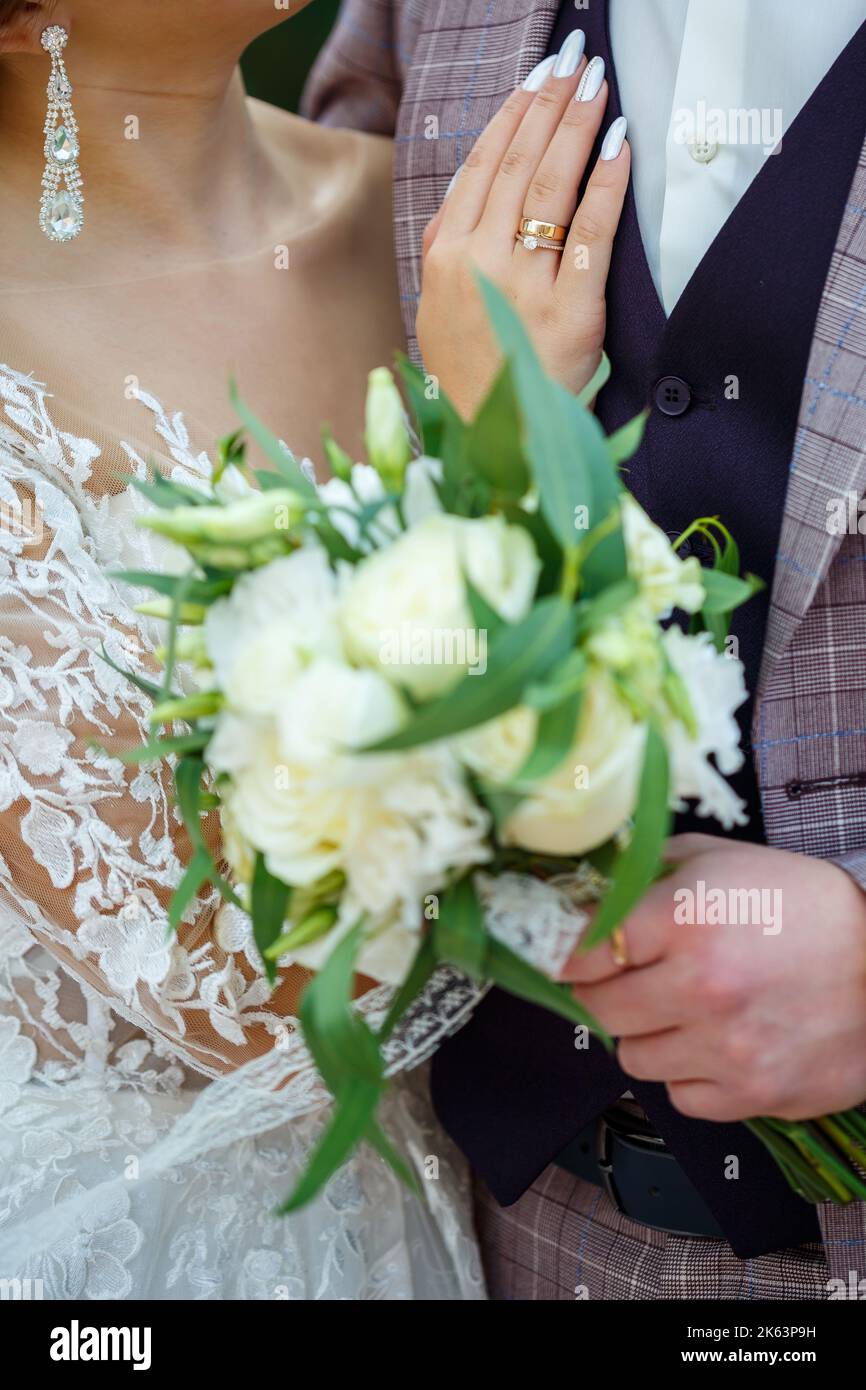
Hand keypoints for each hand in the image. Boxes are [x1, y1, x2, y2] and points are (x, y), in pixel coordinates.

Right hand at [416, 47, 629, 418]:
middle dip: (550, 104)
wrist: (488, 445)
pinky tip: (621, 146)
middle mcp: (477, 262)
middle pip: (518, 165)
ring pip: (550, 187)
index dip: (512, 115)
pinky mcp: (567, 311)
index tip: (538, 78)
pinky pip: (590, 233)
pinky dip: (606, 184)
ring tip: (597, 85)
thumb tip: (472, 195)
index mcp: (443, 256)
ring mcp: (521, 285)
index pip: (482, 166)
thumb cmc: (470, 379)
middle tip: (576, 61)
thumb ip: (453, 252)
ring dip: (577, 127)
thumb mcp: (440, 310)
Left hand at [561, 834, 865, 1121]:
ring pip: (632, 1056)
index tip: (568, 953)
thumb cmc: (806, 907)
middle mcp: (700, 986)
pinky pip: (679, 1095)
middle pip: (598, 1007)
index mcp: (686, 918)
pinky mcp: (751, 1094)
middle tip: (627, 978)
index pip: (580, 949)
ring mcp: (725, 1048)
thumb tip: (586, 888)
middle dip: (604, 990)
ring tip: (682, 1009)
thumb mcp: (723, 859)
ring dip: (645, 1033)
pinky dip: (687, 1072)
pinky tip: (715, 1042)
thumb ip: (649, 871)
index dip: (568, 952)